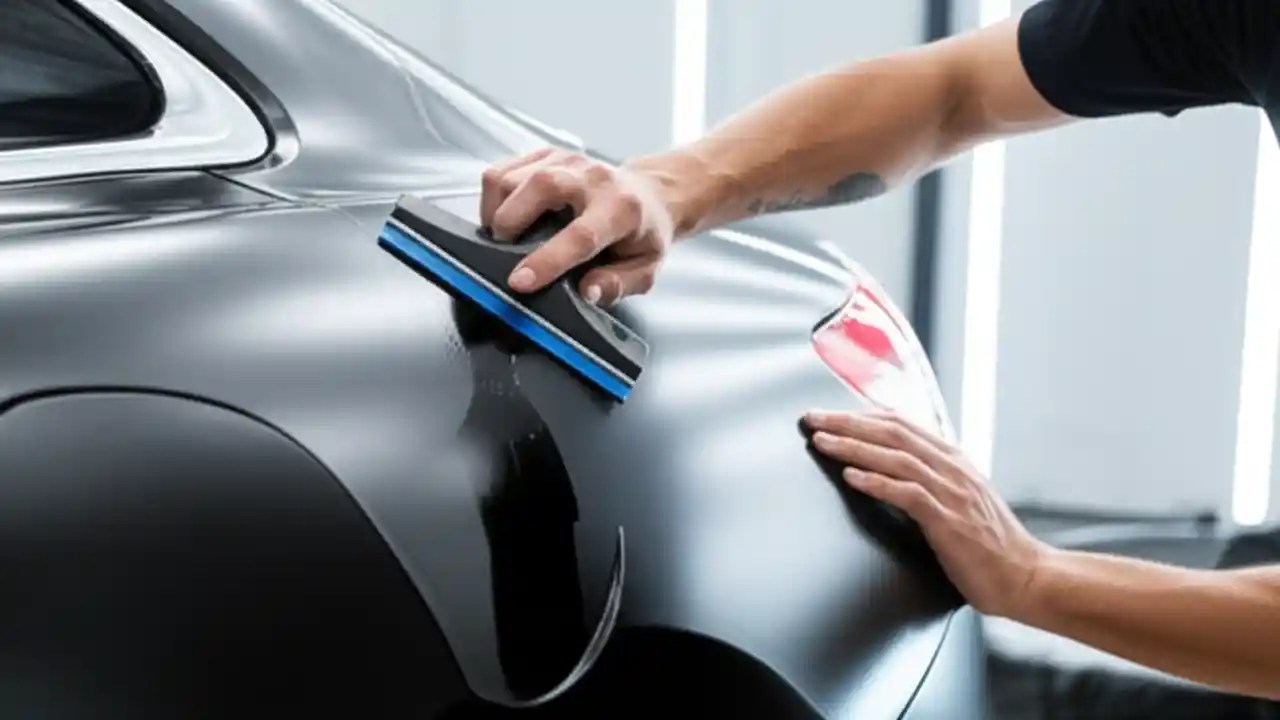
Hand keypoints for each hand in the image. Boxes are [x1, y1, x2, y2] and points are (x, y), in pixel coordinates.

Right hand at [479, 147, 677, 305]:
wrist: (650, 194)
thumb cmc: (642, 235)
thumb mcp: (644, 269)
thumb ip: (618, 284)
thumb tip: (586, 292)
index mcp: (622, 210)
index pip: (580, 235)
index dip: (547, 260)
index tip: (519, 281)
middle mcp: (594, 178)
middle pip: (539, 188)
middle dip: (509, 226)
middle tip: (505, 256)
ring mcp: (568, 162)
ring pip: (513, 177)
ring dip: (496, 212)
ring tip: (504, 239)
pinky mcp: (548, 155)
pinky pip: (503, 170)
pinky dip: (493, 198)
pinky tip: (504, 217)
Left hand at [803, 408, 1050, 618]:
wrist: (1026, 576)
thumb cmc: (990, 543)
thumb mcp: (961, 497)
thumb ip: (932, 477)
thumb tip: (894, 466)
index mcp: (952, 458)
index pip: (901, 424)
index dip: (862, 415)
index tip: (830, 414)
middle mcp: (951, 467)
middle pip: (891, 433)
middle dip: (847, 422)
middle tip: (812, 418)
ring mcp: (951, 491)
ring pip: (896, 457)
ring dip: (854, 447)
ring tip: (822, 442)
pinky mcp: (949, 520)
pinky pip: (908, 494)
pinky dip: (877, 482)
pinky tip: (852, 477)